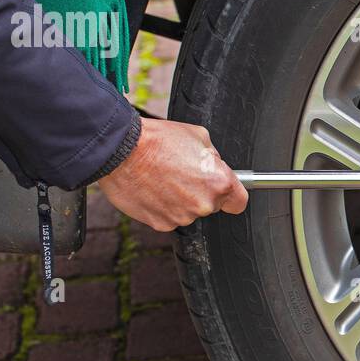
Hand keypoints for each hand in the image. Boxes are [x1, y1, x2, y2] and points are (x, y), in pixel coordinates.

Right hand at [98, 118, 247, 230]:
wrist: (120, 150)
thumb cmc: (158, 140)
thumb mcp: (199, 137)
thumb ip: (214, 158)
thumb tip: (216, 166)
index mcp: (218, 183)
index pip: (239, 202)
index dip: (231, 196)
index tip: (224, 192)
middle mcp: (203, 204)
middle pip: (211, 205)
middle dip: (201, 191)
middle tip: (182, 173)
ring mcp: (181, 216)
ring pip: (188, 211)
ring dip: (180, 199)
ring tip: (163, 178)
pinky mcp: (161, 224)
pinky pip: (168, 217)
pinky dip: (162, 206)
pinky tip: (153, 188)